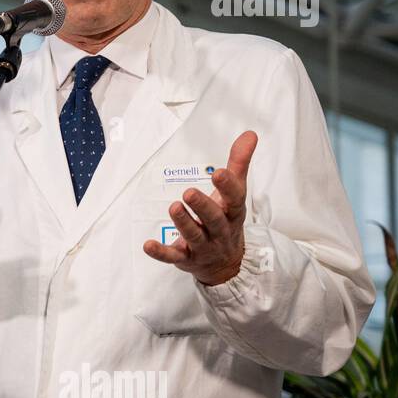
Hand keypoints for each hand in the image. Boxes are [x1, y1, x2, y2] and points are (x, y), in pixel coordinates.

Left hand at [143, 130, 256, 285]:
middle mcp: (220, 230)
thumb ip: (239, 164)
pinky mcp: (186, 258)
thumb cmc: (226, 220)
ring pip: (194, 236)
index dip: (228, 186)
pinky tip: (148, 244)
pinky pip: (173, 257)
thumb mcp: (234, 194)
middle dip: (202, 206)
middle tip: (188, 192)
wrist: (226, 264)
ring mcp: (203, 246)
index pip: (234, 199)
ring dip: (183, 223)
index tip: (219, 172)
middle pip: (214, 219)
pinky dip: (161, 252)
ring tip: (174, 206)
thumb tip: (250, 134)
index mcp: (232, 212)